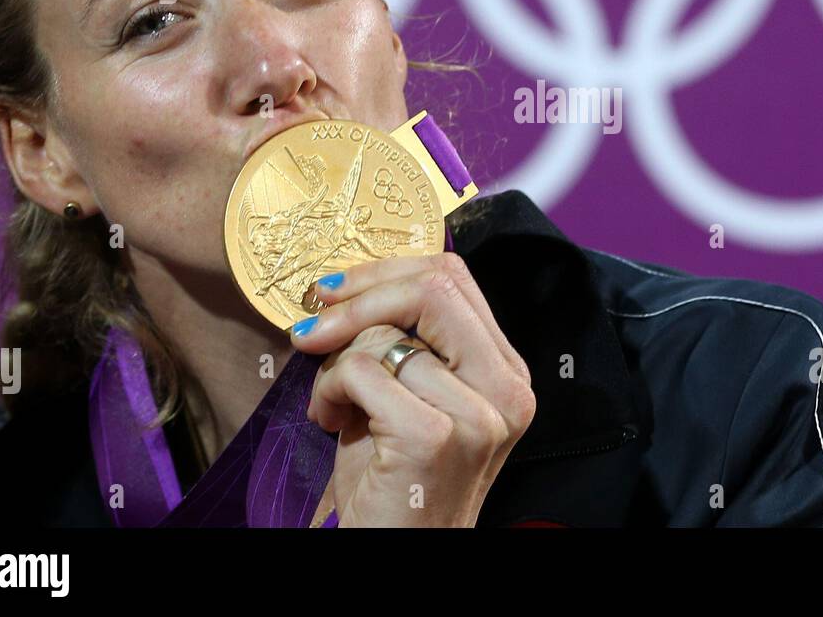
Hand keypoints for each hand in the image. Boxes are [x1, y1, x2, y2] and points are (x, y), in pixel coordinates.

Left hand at [290, 252, 535, 526]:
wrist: (394, 552)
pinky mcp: (436, 437)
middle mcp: (507, 390)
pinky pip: (362, 370)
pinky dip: (328, 389)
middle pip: (434, 288)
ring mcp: (478, 415)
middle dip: (360, 295)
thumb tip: (358, 278)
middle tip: (315, 324)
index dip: (387, 271)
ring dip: (335, 362)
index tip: (336, 290)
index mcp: (507, 372)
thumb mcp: (412, 396)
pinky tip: (329, 421)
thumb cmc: (393, 479)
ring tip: (331, 403)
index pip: (454, 280)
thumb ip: (410, 339)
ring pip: (386, 334)